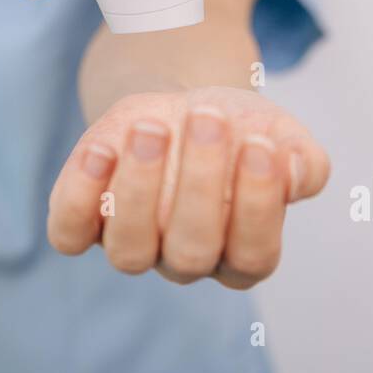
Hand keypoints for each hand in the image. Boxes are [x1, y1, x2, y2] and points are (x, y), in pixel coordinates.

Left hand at [47, 86, 329, 288]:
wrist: (178, 111)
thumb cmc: (237, 132)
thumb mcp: (278, 134)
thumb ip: (302, 161)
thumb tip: (296, 172)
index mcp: (242, 252)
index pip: (253, 254)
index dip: (258, 205)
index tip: (261, 143)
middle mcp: (186, 261)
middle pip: (192, 252)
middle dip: (201, 185)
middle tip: (209, 119)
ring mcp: (133, 246)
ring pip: (129, 251)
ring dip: (139, 189)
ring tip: (154, 128)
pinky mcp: (85, 224)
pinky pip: (70, 232)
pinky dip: (79, 197)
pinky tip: (101, 149)